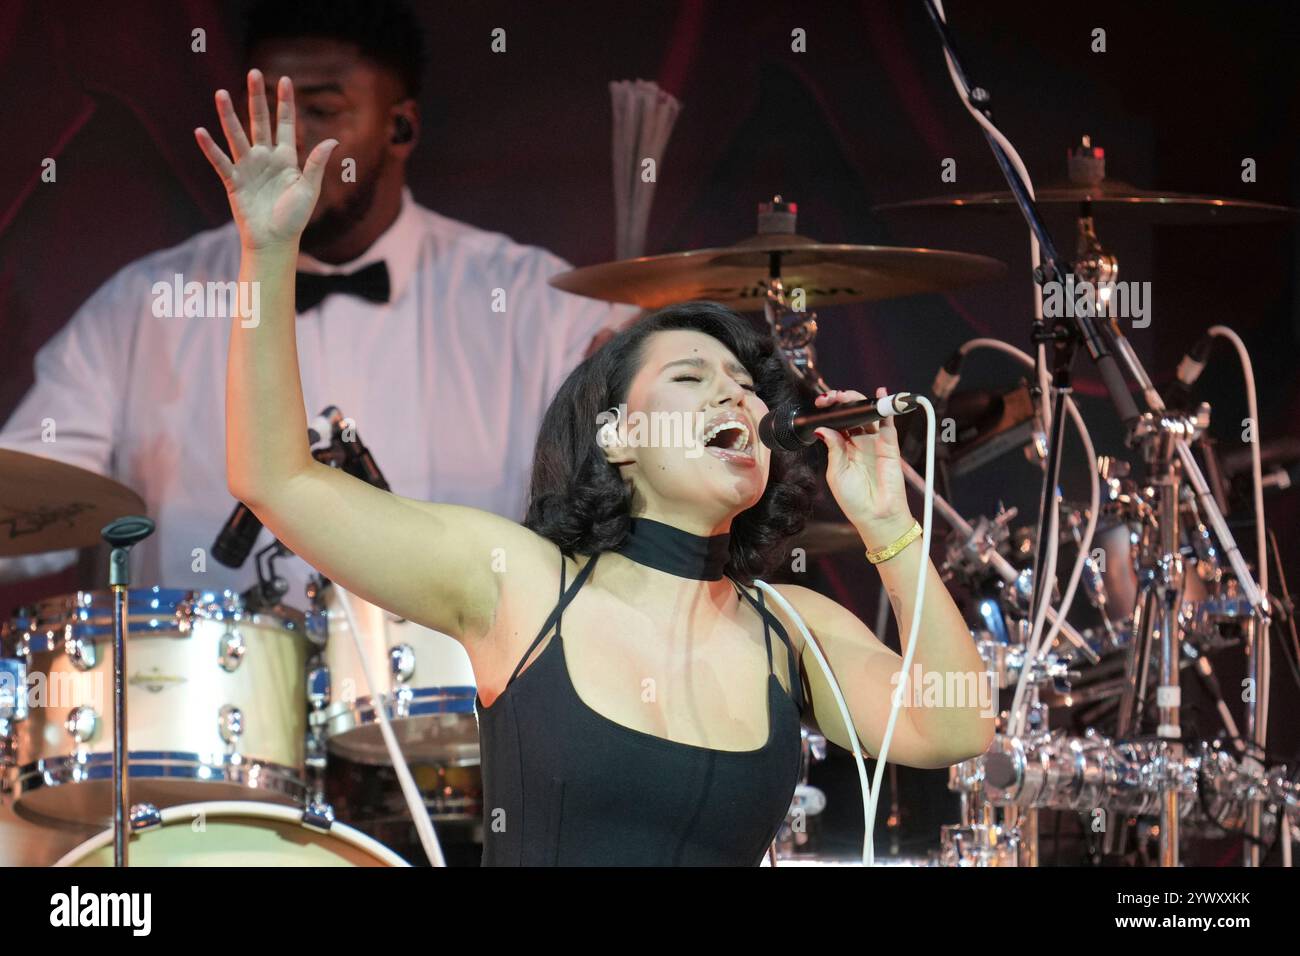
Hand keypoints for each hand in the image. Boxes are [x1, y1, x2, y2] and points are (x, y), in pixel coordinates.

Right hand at [194, 69, 336, 250]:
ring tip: (221, 94)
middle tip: (254, 73)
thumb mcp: (309, 189)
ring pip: (237, 136)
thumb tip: (332, 140)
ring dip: (228, 116)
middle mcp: (266, 158)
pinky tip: (200, 131)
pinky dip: (210, 148)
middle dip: (257, 98)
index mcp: (287, 158)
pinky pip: (220, 161)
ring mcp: (248, 167)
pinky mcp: (234, 181)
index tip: (284, 80)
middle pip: (260, 122)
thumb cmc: (294, 218)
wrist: (275, 241)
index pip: (286, 124)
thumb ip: (316, 164)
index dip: (285, 103)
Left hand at [813, 386, 914, 550]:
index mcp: (843, 449)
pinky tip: (881, 393)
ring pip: (867, 414)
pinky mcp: (889, 446)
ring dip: (858, 401)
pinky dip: (885, 408)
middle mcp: (859, 443)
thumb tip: (823, 428)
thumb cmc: (854, 500)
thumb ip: (833, 449)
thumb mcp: (836, 473)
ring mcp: (875, 443)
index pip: (836, 423)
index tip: (820, 404)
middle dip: (841, 402)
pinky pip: (888, 423)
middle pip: (851, 414)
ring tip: (847, 395)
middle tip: (831, 398)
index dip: (829, 411)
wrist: (876, 516)